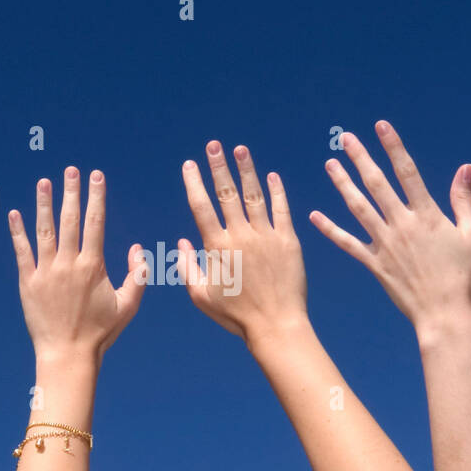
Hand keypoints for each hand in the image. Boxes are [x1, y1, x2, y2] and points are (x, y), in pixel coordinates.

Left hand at [7, 167, 145, 361]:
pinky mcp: (27, 283)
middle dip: (71, 192)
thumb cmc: (100, 334)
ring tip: (43, 182)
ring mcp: (46, 272)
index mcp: (93, 266)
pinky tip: (13, 212)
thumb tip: (137, 247)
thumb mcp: (128, 306)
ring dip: (44, 204)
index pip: (95, 222)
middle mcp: (69, 264)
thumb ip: (137, 275)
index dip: (96, 197)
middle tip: (71, 170)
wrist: (67, 355)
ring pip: (44, 231)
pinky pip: (22, 252)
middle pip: (70, 220)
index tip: (96, 176)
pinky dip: (17, 231)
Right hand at [179, 140, 305, 346]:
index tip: (189, 164)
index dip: (194, 183)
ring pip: (254, 195)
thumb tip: (183, 241)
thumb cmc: (236, 315)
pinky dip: (277, 191)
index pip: (201, 207)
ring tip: (240, 150)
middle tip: (213, 146)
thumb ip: (187, 266)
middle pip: (227, 194)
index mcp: (217, 247)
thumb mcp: (201, 296)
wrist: (276, 324)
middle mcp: (241, 236)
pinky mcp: (288, 241)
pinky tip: (271, 176)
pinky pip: (281, 210)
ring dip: (246, 170)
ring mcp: (266, 236)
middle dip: (218, 167)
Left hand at [309, 121, 470, 340]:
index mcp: (428, 215)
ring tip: (330, 164)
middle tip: (345, 138)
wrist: (446, 316)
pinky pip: (347, 243)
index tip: (381, 126)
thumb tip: (465, 168)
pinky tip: (314, 215)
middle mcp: (402, 225)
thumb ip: (462, 200)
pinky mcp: (374, 264)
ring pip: (357, 208)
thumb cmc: (466, 277)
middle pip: (377, 184)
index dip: (393, 146)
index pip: (407, 172)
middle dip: (360, 158)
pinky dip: (330, 229)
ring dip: (342, 184)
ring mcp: (385, 244)